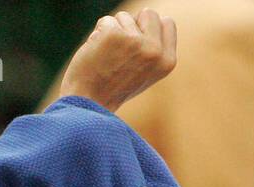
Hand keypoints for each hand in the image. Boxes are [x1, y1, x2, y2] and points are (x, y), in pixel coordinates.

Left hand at [58, 8, 176, 112]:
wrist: (87, 105)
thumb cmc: (111, 89)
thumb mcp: (144, 73)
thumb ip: (151, 48)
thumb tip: (146, 18)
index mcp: (167, 61)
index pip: (166, 23)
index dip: (147, 29)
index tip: (134, 47)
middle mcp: (155, 51)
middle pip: (149, 13)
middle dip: (132, 26)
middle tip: (119, 52)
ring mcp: (135, 42)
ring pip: (124, 17)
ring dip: (112, 33)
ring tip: (106, 59)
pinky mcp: (113, 36)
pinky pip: (105, 21)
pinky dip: (97, 35)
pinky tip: (95, 56)